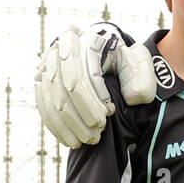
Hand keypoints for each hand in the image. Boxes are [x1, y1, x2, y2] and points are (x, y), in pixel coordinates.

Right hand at [34, 23, 156, 147]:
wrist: (109, 55)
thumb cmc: (124, 61)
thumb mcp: (138, 62)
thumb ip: (141, 77)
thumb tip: (132, 98)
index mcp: (83, 41)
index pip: (79, 75)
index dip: (91, 99)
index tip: (108, 114)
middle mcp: (60, 50)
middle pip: (62, 88)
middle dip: (79, 117)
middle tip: (96, 136)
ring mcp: (47, 65)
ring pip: (51, 99)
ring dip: (67, 125)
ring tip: (86, 141)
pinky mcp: (42, 81)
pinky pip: (43, 106)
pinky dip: (56, 126)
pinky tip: (70, 141)